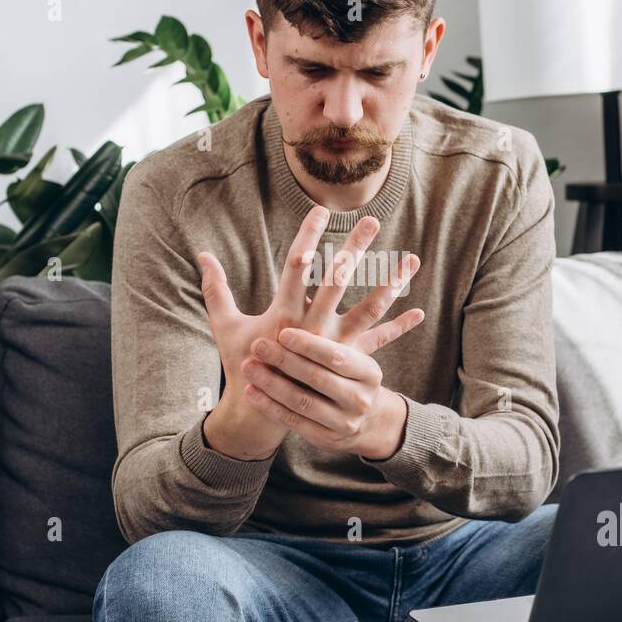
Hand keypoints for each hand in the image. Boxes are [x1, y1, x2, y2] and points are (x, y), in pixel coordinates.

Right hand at [196, 206, 423, 458]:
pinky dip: (398, 327)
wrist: (263, 411)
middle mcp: (314, 327)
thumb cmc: (242, 363)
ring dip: (390, 283)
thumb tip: (202, 255)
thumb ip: (216, 288)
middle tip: (371, 220)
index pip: (297, 265)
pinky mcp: (347, 361)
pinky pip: (377, 342)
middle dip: (355, 248)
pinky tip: (419, 313)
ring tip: (411, 260)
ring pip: (368, 309)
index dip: (308, 236)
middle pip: (337, 280)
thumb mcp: (225, 325)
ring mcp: (335, 345)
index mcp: (284, 314)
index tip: (321, 210)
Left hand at [241, 328, 408, 459]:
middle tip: (258, 344)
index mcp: (369, 371)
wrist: (362, 419)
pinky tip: (251, 391)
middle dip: (285, 361)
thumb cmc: (346, 374)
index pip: (337, 356)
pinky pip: (293, 421)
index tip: (283, 331)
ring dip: (272, 384)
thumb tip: (306, 289)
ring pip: (302, 402)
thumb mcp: (350, 351)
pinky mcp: (326, 439)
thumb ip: (333, 327)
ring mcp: (344, 422)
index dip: (309, 344)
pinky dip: (270, 405)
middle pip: (318, 378)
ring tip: (248, 366)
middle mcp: (360, 398)